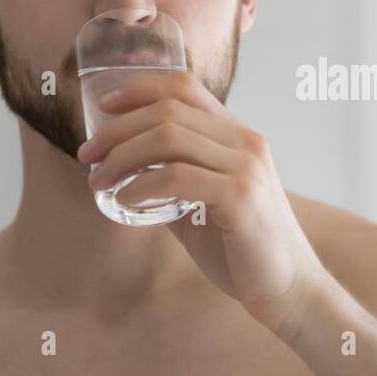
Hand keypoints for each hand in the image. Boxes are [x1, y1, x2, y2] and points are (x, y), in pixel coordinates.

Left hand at [76, 71, 320, 333]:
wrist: (288, 289)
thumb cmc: (243, 250)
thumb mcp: (203, 206)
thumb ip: (172, 184)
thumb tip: (123, 174)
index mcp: (239, 136)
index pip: (185, 86)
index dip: (138, 88)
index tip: (103, 108)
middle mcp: (246, 142)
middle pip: (168, 110)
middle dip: (117, 129)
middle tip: (88, 156)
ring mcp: (246, 167)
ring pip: (168, 137)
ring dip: (122, 156)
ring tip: (98, 180)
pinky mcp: (241, 198)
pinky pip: (177, 177)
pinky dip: (141, 185)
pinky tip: (124, 200)